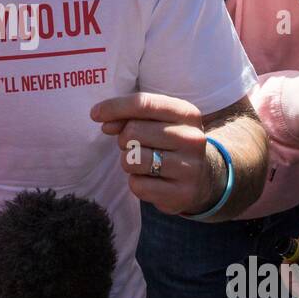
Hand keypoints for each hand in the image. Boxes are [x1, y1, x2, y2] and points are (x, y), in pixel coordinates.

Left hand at [90, 92, 216, 215]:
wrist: (203, 177)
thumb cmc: (169, 142)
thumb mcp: (157, 121)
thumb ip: (130, 116)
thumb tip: (105, 124)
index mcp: (186, 113)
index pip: (143, 103)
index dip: (114, 107)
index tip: (95, 114)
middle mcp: (192, 139)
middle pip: (133, 132)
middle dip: (123, 139)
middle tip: (134, 146)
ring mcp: (189, 168)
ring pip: (132, 160)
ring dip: (128, 162)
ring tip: (143, 163)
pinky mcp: (181, 194)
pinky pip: (138, 186)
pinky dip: (136, 183)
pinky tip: (152, 181)